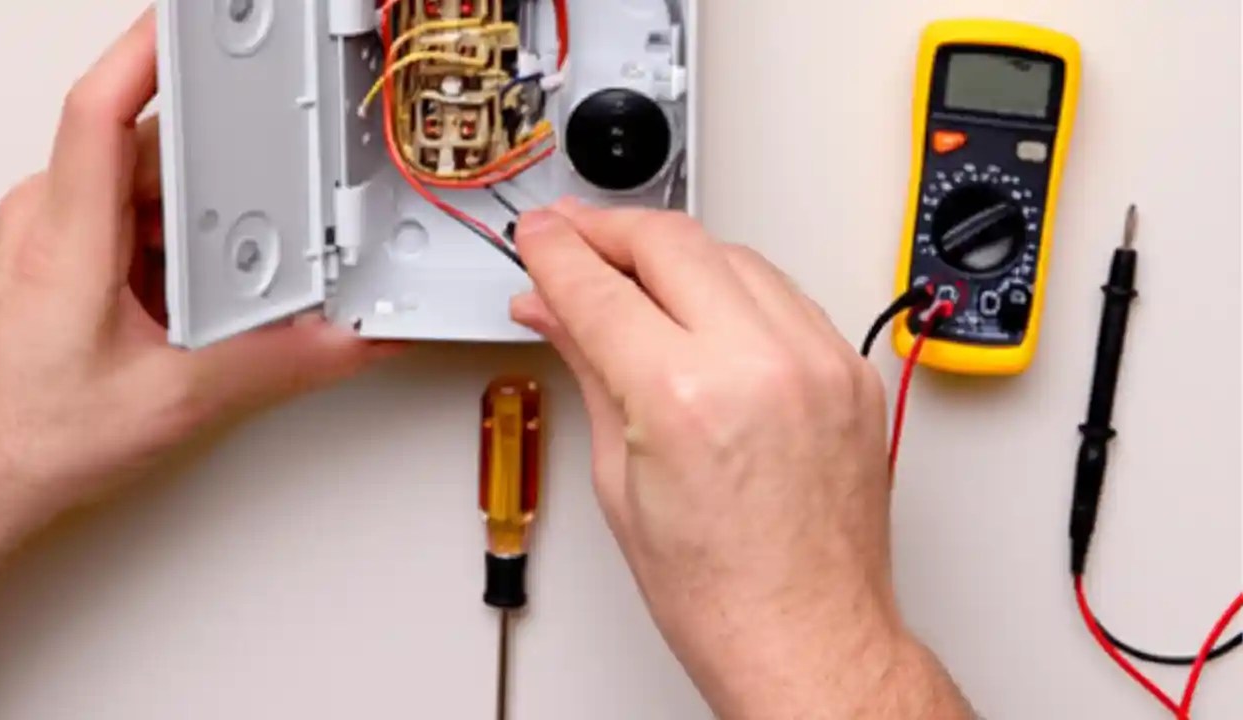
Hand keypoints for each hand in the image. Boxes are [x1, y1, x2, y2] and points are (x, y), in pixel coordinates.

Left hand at [0, 9, 402, 587]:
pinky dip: (169, 244)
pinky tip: (188, 297)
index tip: (192, 24)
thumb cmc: (35, 442)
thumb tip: (348, 339)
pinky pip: (122, 215)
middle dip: (216, 181)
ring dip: (194, 222)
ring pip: (137, 185)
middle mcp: (44, 221)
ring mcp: (43, 235)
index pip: (98, 111)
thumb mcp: (178, 402)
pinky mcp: (52, 254)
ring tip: (221, 282)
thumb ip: (281, 364)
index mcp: (65, 242)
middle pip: (143, 151)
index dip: (147, 54)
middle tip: (263, 214)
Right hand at [512, 200, 969, 718]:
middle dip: (610, 228)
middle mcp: (761, 365)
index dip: (554, 251)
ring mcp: (818, 363)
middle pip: (672, 241)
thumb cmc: (719, 590)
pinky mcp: (850, 371)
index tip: (538, 238)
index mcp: (686, 398)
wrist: (806, 634)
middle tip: (574, 235)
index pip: (599, 286)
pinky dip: (734, 285)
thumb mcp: (619, 479)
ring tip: (633, 270)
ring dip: (674, 250)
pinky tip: (703, 301)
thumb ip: (589, 369)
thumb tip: (555, 313)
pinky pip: (784, 294)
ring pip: (735, 253)